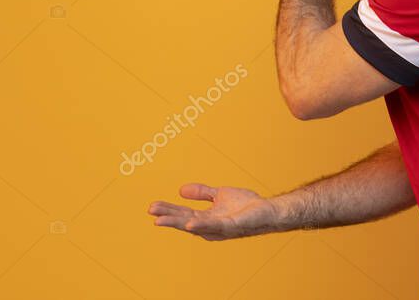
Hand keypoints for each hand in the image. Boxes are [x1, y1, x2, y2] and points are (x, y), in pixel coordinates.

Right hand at [148, 183, 278, 240]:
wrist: (267, 210)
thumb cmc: (246, 205)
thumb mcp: (220, 194)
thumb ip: (203, 193)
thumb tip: (181, 190)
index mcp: (206, 217)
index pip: (183, 213)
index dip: (168, 210)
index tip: (152, 206)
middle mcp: (210, 225)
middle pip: (184, 221)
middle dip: (167, 216)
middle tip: (151, 211)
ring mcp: (220, 227)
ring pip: (195, 225)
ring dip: (177, 223)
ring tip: (160, 220)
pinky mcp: (231, 226)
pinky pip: (215, 226)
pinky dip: (202, 225)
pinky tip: (191, 223)